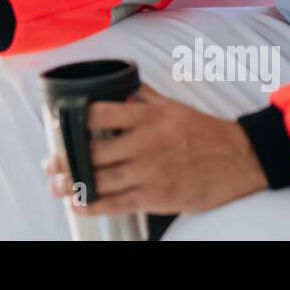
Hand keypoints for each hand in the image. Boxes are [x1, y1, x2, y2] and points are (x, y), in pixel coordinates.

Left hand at [43, 83, 267, 215]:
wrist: (239, 159)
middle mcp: (145, 144)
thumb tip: (122, 84)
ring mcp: (149, 172)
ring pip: (101, 179)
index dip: (74, 120)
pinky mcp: (156, 197)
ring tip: (55, 185)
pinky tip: (78, 204)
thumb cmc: (204, 131)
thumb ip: (144, 96)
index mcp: (147, 118)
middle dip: (66, 158)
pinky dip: (93, 205)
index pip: (100, 115)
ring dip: (73, 184)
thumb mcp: (173, 106)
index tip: (58, 124)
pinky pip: (117, 202)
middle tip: (49, 162)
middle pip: (93, 151)